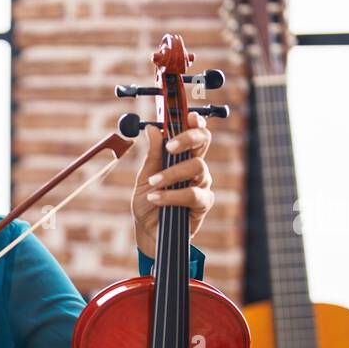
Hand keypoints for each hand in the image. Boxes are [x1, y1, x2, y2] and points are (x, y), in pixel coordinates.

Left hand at [131, 111, 214, 258]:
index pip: (195, 133)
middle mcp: (196, 167)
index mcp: (182, 157)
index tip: (187, 115)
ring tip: (153, 185)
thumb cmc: (148, 203)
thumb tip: (152, 129)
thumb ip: (152, 155)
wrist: (147, 232)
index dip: (195, 122)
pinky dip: (172, 195)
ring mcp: (202, 184)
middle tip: (170, 146)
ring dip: (172, 174)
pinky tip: (156, 198)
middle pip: (204, 142)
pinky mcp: (203, 204)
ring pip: (197, 167)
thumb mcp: (144, 177)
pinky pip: (192, 194)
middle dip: (188, 138)